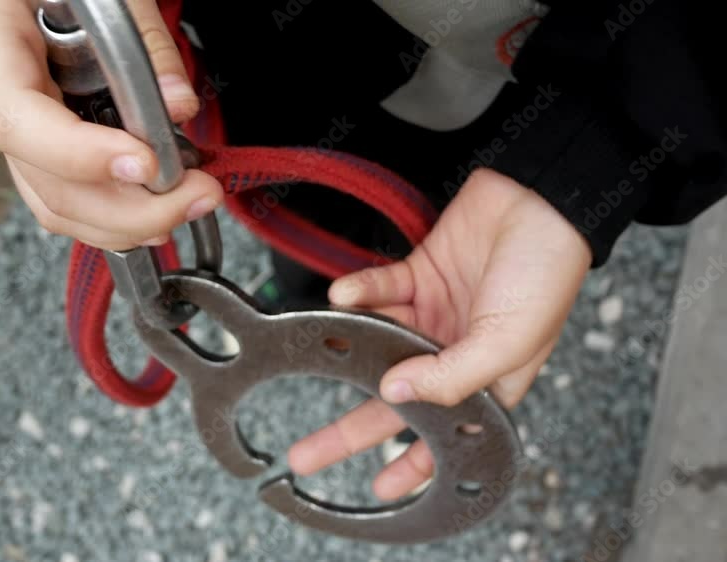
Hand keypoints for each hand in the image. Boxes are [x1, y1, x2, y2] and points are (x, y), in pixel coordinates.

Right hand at [0, 0, 222, 248]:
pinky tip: (163, 212)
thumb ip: (145, 40)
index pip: (15, 119)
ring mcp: (17, 133)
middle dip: (126, 208)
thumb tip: (177, 106)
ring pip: (56, 206)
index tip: (145, 163)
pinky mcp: (43, 154)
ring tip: (191, 205)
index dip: (79, 154)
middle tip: (196, 195)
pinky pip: (71, 204)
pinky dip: (118, 220)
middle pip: (44, 181)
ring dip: (128, 224)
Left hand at [287, 168, 589, 499]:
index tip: (377, 489)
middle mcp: (455, 352)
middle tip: (305, 452)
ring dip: (347, 346)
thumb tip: (396, 395)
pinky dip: (360, 292)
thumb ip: (452, 375)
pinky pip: (380, 290)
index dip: (413, 465)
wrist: (543, 197)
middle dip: (349, 430)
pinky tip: (343, 295)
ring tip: (315, 350)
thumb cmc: (545, 273)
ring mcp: (434, 314)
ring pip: (377, 344)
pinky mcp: (419, 275)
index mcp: (487, 379)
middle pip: (393, 399)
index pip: (444, 433)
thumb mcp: (507, 340)